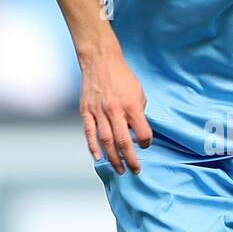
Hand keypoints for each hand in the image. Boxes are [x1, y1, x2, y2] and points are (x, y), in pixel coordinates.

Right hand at [80, 55, 151, 173]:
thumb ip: (139, 113)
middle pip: (123, 142)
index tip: (145, 145)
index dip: (146, 143)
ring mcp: (98, 112)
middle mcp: (115, 110)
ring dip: (114, 158)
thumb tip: (138, 131)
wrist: (101, 61)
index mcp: (131, 106)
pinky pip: (90, 133)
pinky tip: (99, 158)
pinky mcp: (86, 111)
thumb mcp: (139, 92)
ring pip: (106, 141)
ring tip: (119, 169)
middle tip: (135, 170)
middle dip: (130, 159)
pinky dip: (93, 147)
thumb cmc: (122, 77)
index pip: (142, 133)